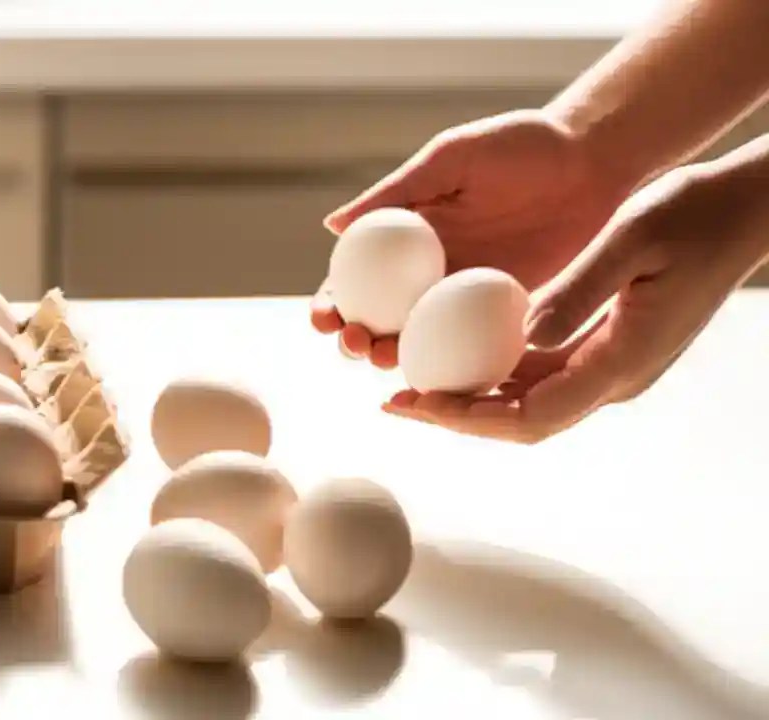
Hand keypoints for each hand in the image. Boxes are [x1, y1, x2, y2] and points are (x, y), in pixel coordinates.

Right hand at [311, 109, 631, 367]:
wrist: (596, 160)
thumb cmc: (521, 145)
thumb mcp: (451, 159)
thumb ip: (395, 192)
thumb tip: (330, 226)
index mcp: (404, 237)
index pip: (354, 279)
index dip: (331, 302)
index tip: (324, 318)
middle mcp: (427, 273)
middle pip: (377, 320)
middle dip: (355, 341)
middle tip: (358, 346)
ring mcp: (465, 297)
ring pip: (418, 342)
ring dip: (395, 359)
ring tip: (388, 362)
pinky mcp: (506, 313)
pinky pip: (471, 348)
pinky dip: (452, 366)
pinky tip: (441, 376)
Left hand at [382, 156, 768, 443]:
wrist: (742, 210)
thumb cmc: (691, 212)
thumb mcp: (630, 238)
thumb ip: (577, 291)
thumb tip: (521, 336)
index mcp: (621, 361)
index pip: (531, 415)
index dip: (467, 417)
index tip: (414, 402)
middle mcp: (616, 377)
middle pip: (522, 419)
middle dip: (456, 416)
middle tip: (393, 400)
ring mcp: (613, 367)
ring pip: (529, 400)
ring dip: (470, 398)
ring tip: (409, 382)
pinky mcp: (608, 349)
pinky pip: (542, 372)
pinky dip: (494, 371)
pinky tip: (453, 351)